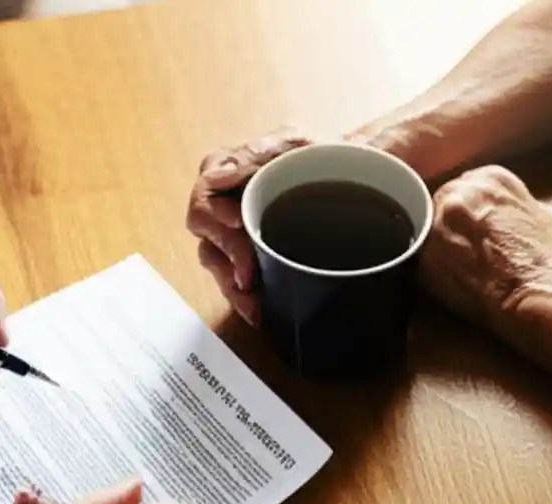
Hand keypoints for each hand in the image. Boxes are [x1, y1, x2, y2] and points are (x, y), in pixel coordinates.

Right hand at [187, 127, 316, 325]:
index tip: (237, 224)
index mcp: (226, 168)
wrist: (347, 178)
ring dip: (231, 282)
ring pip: (214, 259)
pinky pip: (231, 278)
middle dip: (227, 253)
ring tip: (251, 300)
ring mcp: (229, 229)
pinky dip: (242, 297)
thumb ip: (259, 154)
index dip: (215, 212)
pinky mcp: (243, 255)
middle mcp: (221, 199)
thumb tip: (221, 174)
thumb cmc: (320, 156)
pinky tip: (256, 310)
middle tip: (248, 272)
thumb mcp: (296, 145)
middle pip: (204, 229)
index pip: (205, 191)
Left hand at [419, 166, 551, 332]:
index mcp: (488, 178)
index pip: (464, 186)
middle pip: (441, 204)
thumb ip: (507, 202)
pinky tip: (455, 279)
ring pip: (428, 230)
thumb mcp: (536, 213)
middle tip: (467, 248)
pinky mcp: (426, 256)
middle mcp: (459, 195)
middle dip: (450, 225)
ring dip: (440, 245)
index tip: (474, 226)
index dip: (468, 211)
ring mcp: (439, 224)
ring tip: (462, 264)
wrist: (534, 292)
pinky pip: (422, 259)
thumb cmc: (542, 259)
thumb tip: (496, 208)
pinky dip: (434, 269)